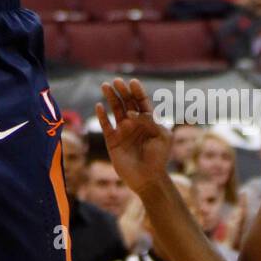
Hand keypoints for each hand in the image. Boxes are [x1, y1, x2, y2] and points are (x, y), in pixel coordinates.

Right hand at [95, 77, 171, 194]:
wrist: (148, 178)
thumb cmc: (159, 157)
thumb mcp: (161, 136)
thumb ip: (149, 121)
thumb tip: (132, 113)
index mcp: (148, 120)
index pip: (142, 101)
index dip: (137, 91)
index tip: (133, 82)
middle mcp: (134, 123)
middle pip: (127, 102)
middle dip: (122, 91)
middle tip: (117, 81)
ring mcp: (123, 131)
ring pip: (115, 110)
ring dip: (111, 98)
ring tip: (105, 86)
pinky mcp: (112, 140)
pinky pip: (105, 125)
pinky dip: (102, 116)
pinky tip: (99, 106)